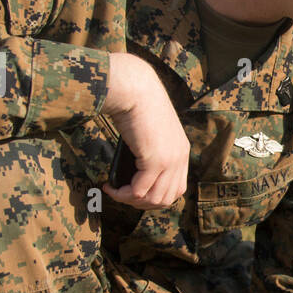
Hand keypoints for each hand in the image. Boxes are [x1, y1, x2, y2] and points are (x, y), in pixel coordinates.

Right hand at [101, 52, 189, 209]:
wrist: (135, 89)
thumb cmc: (137, 104)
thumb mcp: (150, 131)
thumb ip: (149, 151)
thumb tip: (133, 173)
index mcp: (181, 151)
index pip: (176, 188)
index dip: (154, 197)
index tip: (134, 193)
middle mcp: (180, 157)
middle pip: (166, 199)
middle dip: (142, 204)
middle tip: (122, 196)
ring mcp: (170, 160)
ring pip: (153, 198)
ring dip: (131, 201)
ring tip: (115, 192)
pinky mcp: (155, 160)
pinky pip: (139, 191)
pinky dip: (123, 194)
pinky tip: (110, 187)